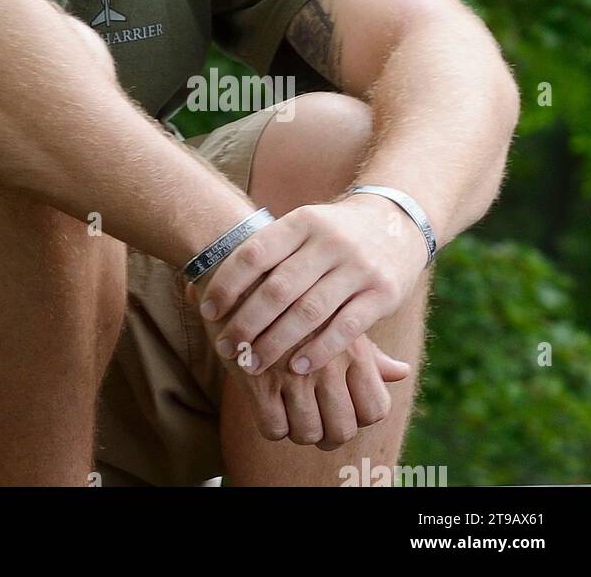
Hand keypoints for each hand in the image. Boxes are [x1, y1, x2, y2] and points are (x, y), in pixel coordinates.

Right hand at [185, 280, 409, 446]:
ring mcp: (293, 371)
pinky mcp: (258, 376)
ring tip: (289, 416)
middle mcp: (328, 361)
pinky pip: (273, 425)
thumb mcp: (336, 313)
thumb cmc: (291, 289)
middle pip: (342, 427)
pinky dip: (272, 425)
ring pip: (307, 431)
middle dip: (327, 434)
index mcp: (353, 346)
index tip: (340, 410)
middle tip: (313, 422)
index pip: (374, 408)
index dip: (359, 418)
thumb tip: (402, 371)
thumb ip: (368, 351)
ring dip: (298, 431)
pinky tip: (266, 407)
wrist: (236, 261)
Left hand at [190, 197, 427, 376]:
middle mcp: (330, 241)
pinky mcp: (383, 293)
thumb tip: (194, 285)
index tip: (207, 311)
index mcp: (302, 221)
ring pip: (309, 311)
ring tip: (254, 363)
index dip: (227, 284)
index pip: (255, 253)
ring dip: (278, 342)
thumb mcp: (301, 227)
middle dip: (247, 322)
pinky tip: (298, 367)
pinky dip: (320, 350)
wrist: (397, 222)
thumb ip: (262, 252)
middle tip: (226, 347)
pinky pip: (347, 327)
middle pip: (278, 288)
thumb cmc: (331, 234)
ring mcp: (358, 267)